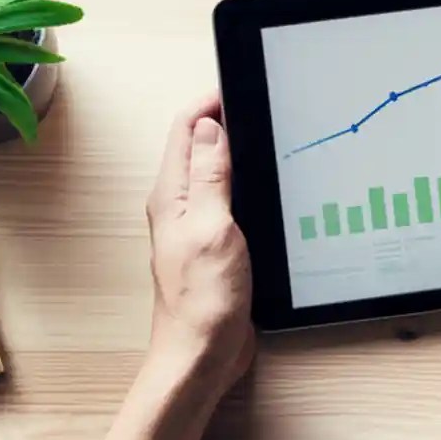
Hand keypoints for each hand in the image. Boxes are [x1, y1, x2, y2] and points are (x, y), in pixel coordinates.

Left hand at [145, 94, 253, 392]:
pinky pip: (229, 199)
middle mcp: (180, 205)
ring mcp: (197, 225)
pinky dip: (246, 183)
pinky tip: (267, 185)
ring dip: (236, 150)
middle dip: (226, 118)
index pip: (186, 128)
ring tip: (268, 133)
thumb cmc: (202, 300)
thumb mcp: (212, 226)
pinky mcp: (216, 245)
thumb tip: (209, 124)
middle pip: (200, 145)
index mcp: (173, 195)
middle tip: (262, 103)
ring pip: (216, 171)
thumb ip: (210, 174)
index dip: (212, 101)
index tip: (243, 84)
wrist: (202, 355)